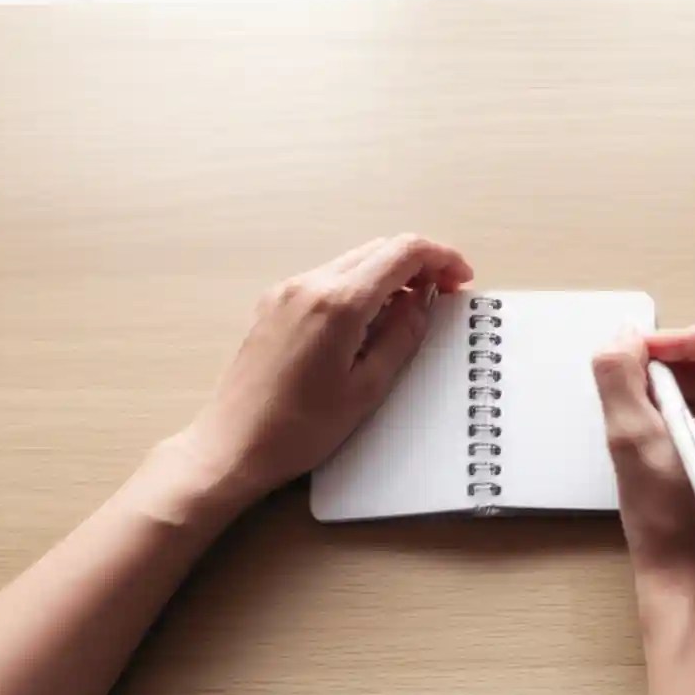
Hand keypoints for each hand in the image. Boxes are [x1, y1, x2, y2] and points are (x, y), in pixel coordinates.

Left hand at [158, 235, 472, 512]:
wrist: (232, 445)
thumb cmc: (301, 429)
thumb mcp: (366, 388)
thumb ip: (401, 336)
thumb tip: (424, 300)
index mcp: (338, 303)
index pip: (402, 253)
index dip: (441, 258)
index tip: (462, 281)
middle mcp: (310, 283)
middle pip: (378, 249)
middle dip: (419, 264)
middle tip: (446, 294)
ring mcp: (287, 290)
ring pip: (353, 261)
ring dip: (390, 274)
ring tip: (412, 310)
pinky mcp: (274, 304)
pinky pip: (328, 278)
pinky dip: (360, 286)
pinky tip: (370, 319)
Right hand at [592, 314, 694, 588]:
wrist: (692, 585)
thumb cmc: (666, 522)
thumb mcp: (630, 440)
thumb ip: (620, 376)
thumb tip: (623, 337)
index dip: (680, 337)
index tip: (641, 360)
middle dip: (681, 362)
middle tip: (639, 388)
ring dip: (687, 385)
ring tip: (649, 415)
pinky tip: (667, 434)